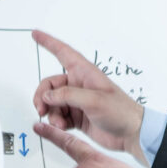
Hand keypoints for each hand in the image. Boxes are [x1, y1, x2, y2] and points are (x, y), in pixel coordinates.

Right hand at [31, 30, 147, 162]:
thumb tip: (48, 95)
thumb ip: (68, 96)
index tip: (36, 34)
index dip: (48, 42)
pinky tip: (62, 127)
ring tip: (59, 123)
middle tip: (41, 108)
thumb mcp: (94, 100)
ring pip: (52, 103)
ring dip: (51, 113)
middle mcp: (79, 85)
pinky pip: (58, 116)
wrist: (131, 133)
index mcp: (85, 73)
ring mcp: (77, 101)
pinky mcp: (77, 116)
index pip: (63, 53)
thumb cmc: (121, 112)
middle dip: (43, 97)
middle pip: (51, 85)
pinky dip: (56, 122)